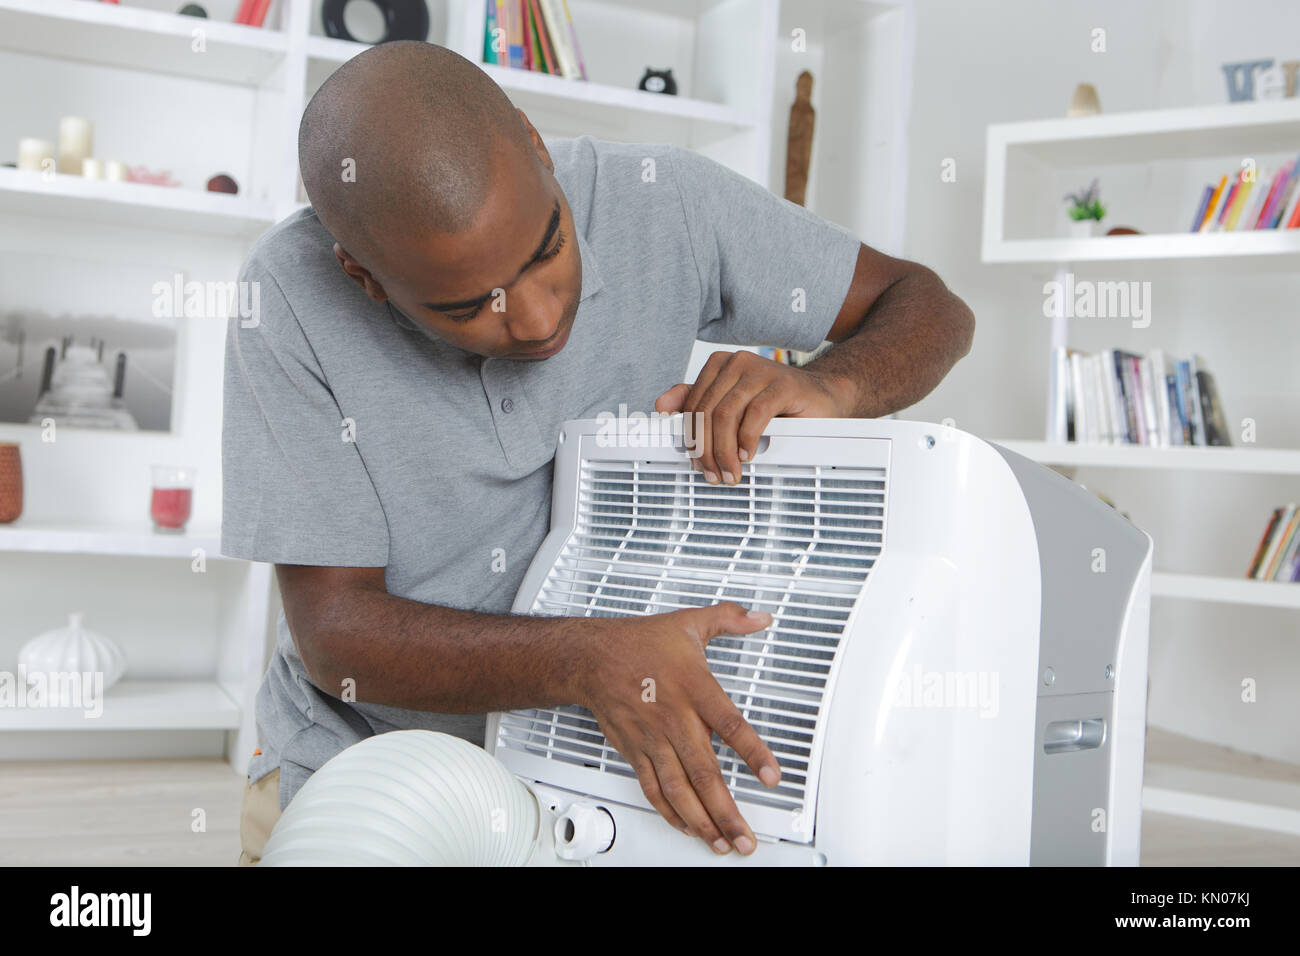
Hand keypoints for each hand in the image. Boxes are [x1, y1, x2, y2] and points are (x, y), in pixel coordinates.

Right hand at [575, 602, 781, 855]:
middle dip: (726, 810)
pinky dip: (670, 811)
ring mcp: (652, 739)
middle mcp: (673, 718)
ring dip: (701, 820)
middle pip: (703, 771)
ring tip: (720, 843)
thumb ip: (729, 619)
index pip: (729, 724)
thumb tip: (760, 617)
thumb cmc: (641, 643)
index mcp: (693, 687)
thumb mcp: (689, 622)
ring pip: (678, 789)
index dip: (752, 752)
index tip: (772, 776)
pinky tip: (687, 826)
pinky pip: (653, 788)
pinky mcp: (635, 751)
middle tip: (745, 837)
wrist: (591, 657)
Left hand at [654, 350, 853, 484]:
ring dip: (725, 451)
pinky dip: (747, 440)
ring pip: (726, 415)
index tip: (698, 465)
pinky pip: (755, 414)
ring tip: (732, 472)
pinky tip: (748, 455)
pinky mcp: (782, 383)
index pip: (693, 406)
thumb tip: (661, 406)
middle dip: (706, 450)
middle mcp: (736, 363)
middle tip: (714, 474)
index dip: (691, 439)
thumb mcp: (732, 405)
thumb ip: (697, 402)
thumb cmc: (776, 405)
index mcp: (719, 366)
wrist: (821, 399)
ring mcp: (759, 370)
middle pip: (707, 412)